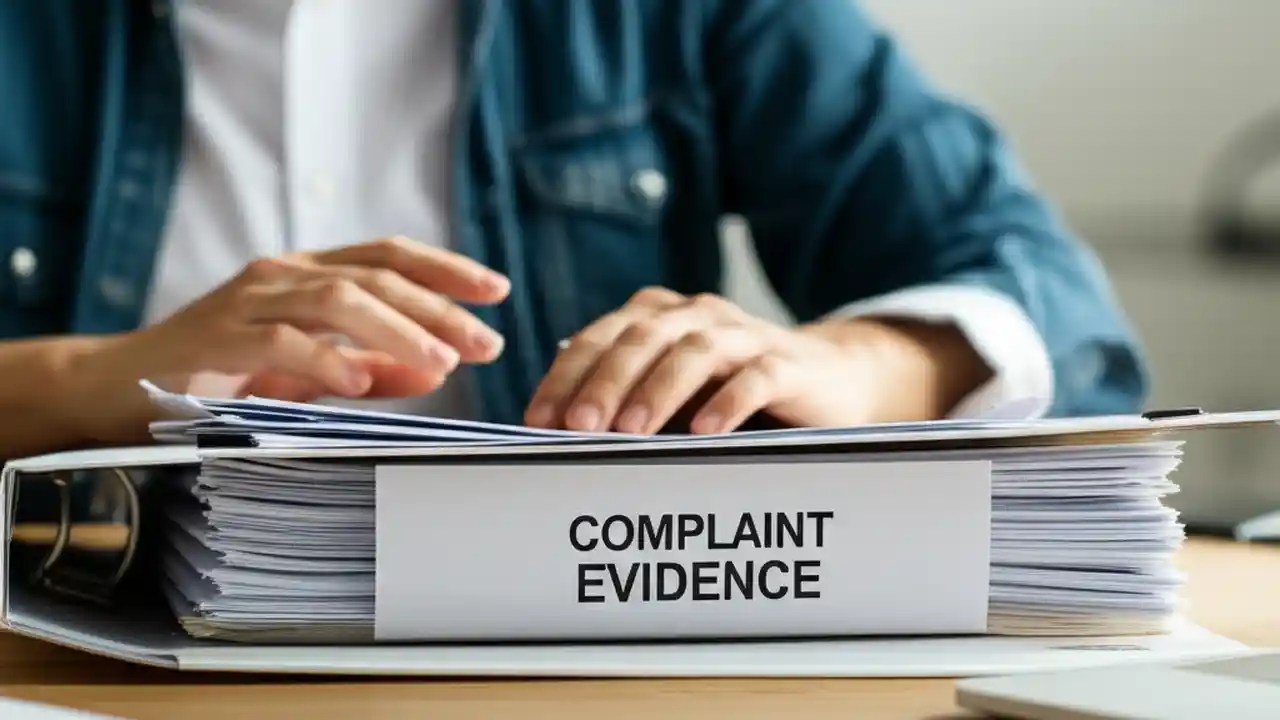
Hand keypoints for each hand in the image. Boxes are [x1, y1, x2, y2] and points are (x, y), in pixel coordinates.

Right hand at [124, 235, 508, 402]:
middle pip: (375, 276)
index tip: (497, 291)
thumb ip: (373, 368)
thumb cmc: (225, 375)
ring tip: (442, 360)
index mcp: (310, 274)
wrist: (121, 386)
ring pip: (337, 300)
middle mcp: (284, 275)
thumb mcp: (312, 373)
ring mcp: (250, 301)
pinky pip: (281, 342)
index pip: (390, 256)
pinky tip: (361, 379)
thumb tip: (438, 369)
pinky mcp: (219, 337)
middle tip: (486, 342)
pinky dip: (325, 359)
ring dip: (396, 330)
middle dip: (438, 308)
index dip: (446, 269)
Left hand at [524, 287, 990, 433]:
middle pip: (642, 339)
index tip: (537, 420)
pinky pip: (755, 376)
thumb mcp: (671, 392)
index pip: (601, 338)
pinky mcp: (788, 363)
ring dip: (656, 391)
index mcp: (659, 316)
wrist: (828, 379)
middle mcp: (697, 315)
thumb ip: (622, 396)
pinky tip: (704, 432)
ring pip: (693, 351)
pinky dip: (728, 401)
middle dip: (603, 383)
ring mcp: (744, 335)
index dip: (566, 377)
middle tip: (574, 427)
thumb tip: (553, 421)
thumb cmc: (731, 390)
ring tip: (628, 433)